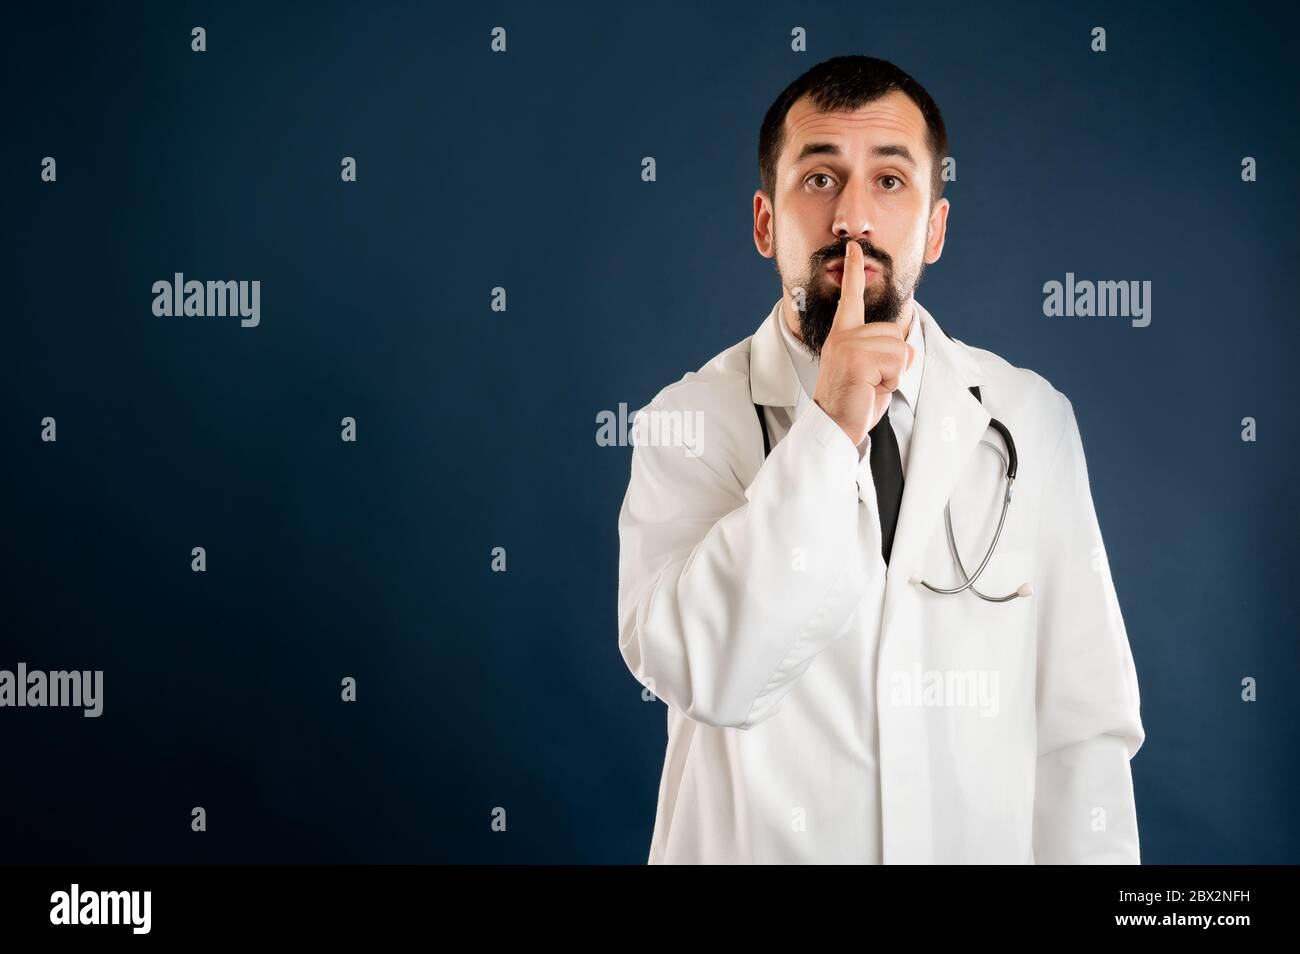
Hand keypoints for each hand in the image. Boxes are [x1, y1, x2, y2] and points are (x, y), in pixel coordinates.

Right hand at [811, 240, 915, 445]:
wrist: (834, 426)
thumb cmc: (853, 402)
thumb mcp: (872, 372)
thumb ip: (886, 353)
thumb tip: (906, 347)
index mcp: (842, 335)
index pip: (851, 298)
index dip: (854, 271)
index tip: (854, 247)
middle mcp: (842, 336)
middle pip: (894, 331)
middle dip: (894, 360)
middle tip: (872, 380)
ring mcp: (848, 346)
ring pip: (897, 346)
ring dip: (893, 372)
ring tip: (870, 385)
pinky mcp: (857, 358)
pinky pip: (895, 361)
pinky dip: (891, 380)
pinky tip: (871, 388)